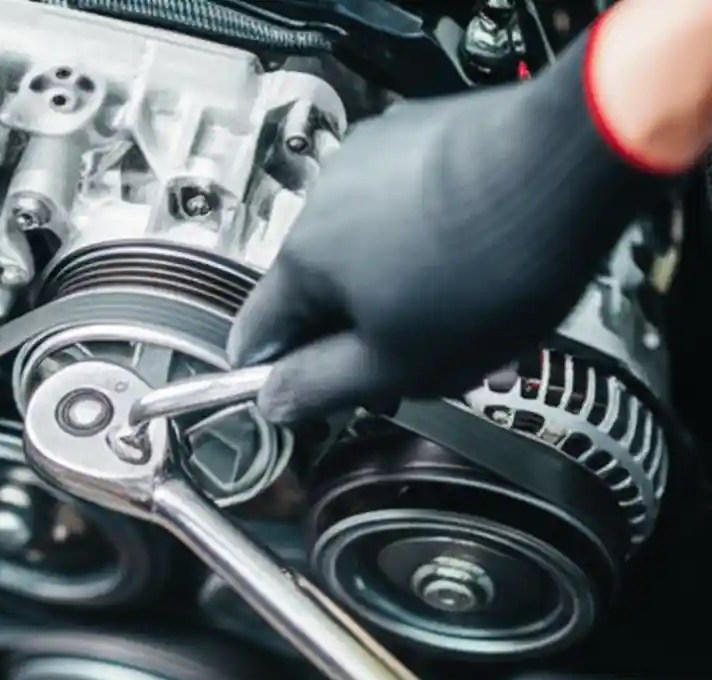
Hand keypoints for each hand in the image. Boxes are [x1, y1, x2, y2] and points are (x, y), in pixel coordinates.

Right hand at [226, 23, 678, 424]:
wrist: (568, 164)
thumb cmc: (491, 264)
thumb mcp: (400, 362)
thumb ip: (323, 387)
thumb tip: (272, 400)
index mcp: (304, 258)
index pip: (256, 331)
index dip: (277, 373)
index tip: (304, 393)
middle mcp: (323, 198)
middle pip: (319, 289)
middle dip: (361, 333)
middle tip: (413, 365)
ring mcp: (370, 159)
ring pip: (366, 247)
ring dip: (398, 286)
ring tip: (464, 311)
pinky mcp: (418, 135)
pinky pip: (402, 202)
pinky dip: (427, 238)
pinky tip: (475, 258)